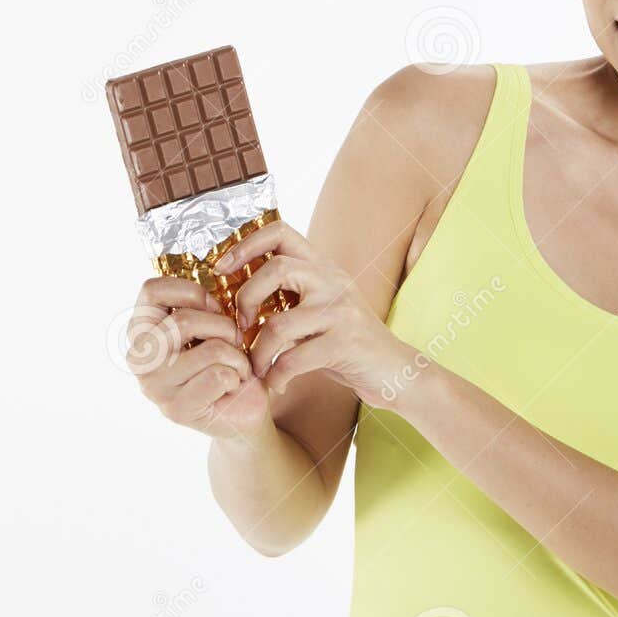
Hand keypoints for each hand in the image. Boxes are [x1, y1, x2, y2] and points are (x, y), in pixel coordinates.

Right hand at [123, 276, 274, 443]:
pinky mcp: (177, 409)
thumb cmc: (226, 361)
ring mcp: (154, 386)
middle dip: (223, 326)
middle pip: (183, 321)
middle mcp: (139, 357)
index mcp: (141, 329)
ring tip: (238, 366)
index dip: (192, 292)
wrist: (244, 408)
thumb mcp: (210, 325)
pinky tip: (234, 385)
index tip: (215, 307)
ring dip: (236, 356)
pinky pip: (219, 375)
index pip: (151, 290)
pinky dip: (238, 376)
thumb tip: (215, 274)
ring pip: (209, 350)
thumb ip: (200, 304)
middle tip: (236, 340)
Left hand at [215, 220, 415, 407]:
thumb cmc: (347, 342)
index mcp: (322, 267)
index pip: (280, 232)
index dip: (244, 244)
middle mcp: (333, 281)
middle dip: (245, 298)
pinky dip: (276, 376)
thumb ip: (290, 293)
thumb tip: (234, 288)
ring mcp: (341, 311)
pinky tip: (275, 384)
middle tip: (240, 325)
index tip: (221, 268)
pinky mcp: (346, 343)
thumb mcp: (320, 307)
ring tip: (255, 367)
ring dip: (257, 352)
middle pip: (277, 269)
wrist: (396, 371)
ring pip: (280, 323)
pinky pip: (294, 359)